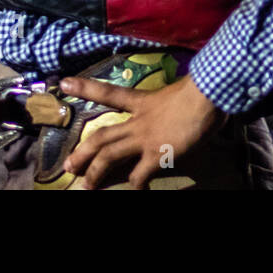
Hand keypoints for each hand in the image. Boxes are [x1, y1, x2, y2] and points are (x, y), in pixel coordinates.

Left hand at [60, 74, 224, 189]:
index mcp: (143, 101)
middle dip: (82, 151)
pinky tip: (136, 189)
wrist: (207, 94)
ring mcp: (144, 138)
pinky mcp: (156, 154)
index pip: (109, 93)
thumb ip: (172, 103)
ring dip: (95, 172)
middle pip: (101, 136)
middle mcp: (138, 121)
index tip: (64, 83)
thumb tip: (179, 108)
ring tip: (86, 186)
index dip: (85, 88)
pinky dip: (135, 184)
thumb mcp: (180, 91)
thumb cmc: (200, 87)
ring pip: (109, 156)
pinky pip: (138, 174)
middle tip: (68, 165)